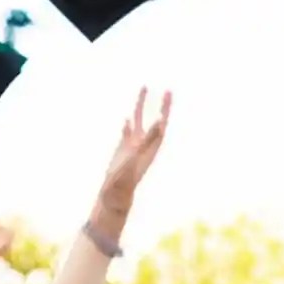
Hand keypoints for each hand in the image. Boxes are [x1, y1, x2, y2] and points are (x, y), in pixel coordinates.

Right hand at [100, 87, 171, 213]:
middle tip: (169, 90)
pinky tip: (126, 118)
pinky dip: (128, 124)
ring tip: (144, 91)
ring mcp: (132, 146)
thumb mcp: (137, 156)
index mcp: (150, 147)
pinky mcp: (122, 150)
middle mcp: (144, 145)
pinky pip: (127, 133)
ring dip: (141, 107)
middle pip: (155, 121)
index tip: (168, 95)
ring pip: (138, 122)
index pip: (161, 125)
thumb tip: (160, 123)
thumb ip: (149, 139)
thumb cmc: (125, 178)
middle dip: (161, 106)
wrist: (114, 193)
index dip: (165, 111)